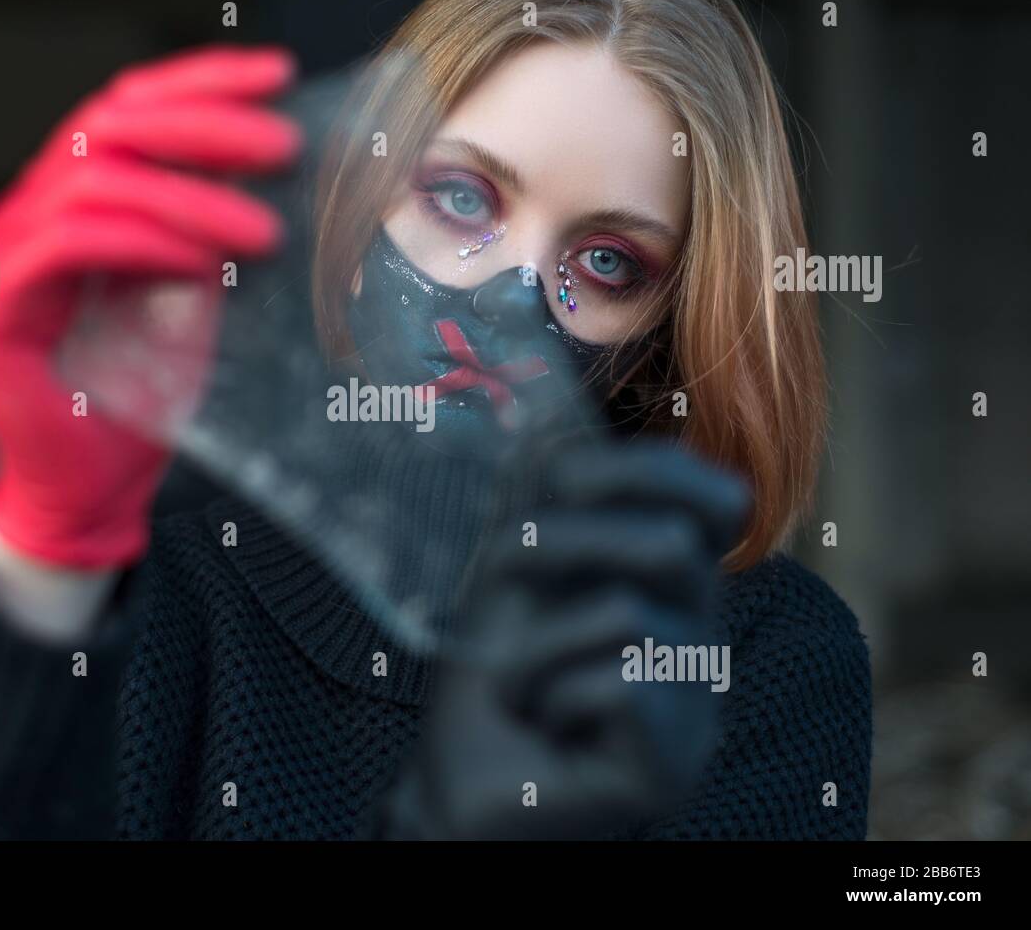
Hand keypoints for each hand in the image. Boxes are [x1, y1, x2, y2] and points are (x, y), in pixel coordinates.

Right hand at [0, 45, 301, 568]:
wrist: (90, 496)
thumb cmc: (137, 403)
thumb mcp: (187, 296)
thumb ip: (202, 229)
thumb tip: (257, 158)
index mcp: (64, 206)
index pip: (122, 111)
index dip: (198, 83)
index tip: (276, 78)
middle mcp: (23, 218)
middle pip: (106, 125)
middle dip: (204, 125)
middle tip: (282, 146)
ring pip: (91, 179)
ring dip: (189, 198)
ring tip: (265, 235)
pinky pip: (69, 242)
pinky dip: (144, 241)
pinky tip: (205, 263)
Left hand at [379, 439, 750, 838]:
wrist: (456, 781)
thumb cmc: (490, 665)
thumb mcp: (518, 559)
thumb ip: (555, 486)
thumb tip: (558, 391)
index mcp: (674, 583)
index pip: (716, 496)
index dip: (640, 471)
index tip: (556, 482)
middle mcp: (704, 637)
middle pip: (669, 542)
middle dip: (556, 547)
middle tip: (500, 583)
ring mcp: (700, 705)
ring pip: (627, 615)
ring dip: (532, 643)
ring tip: (515, 681)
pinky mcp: (679, 765)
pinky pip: (620, 685)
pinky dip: (551, 695)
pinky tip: (544, 723)